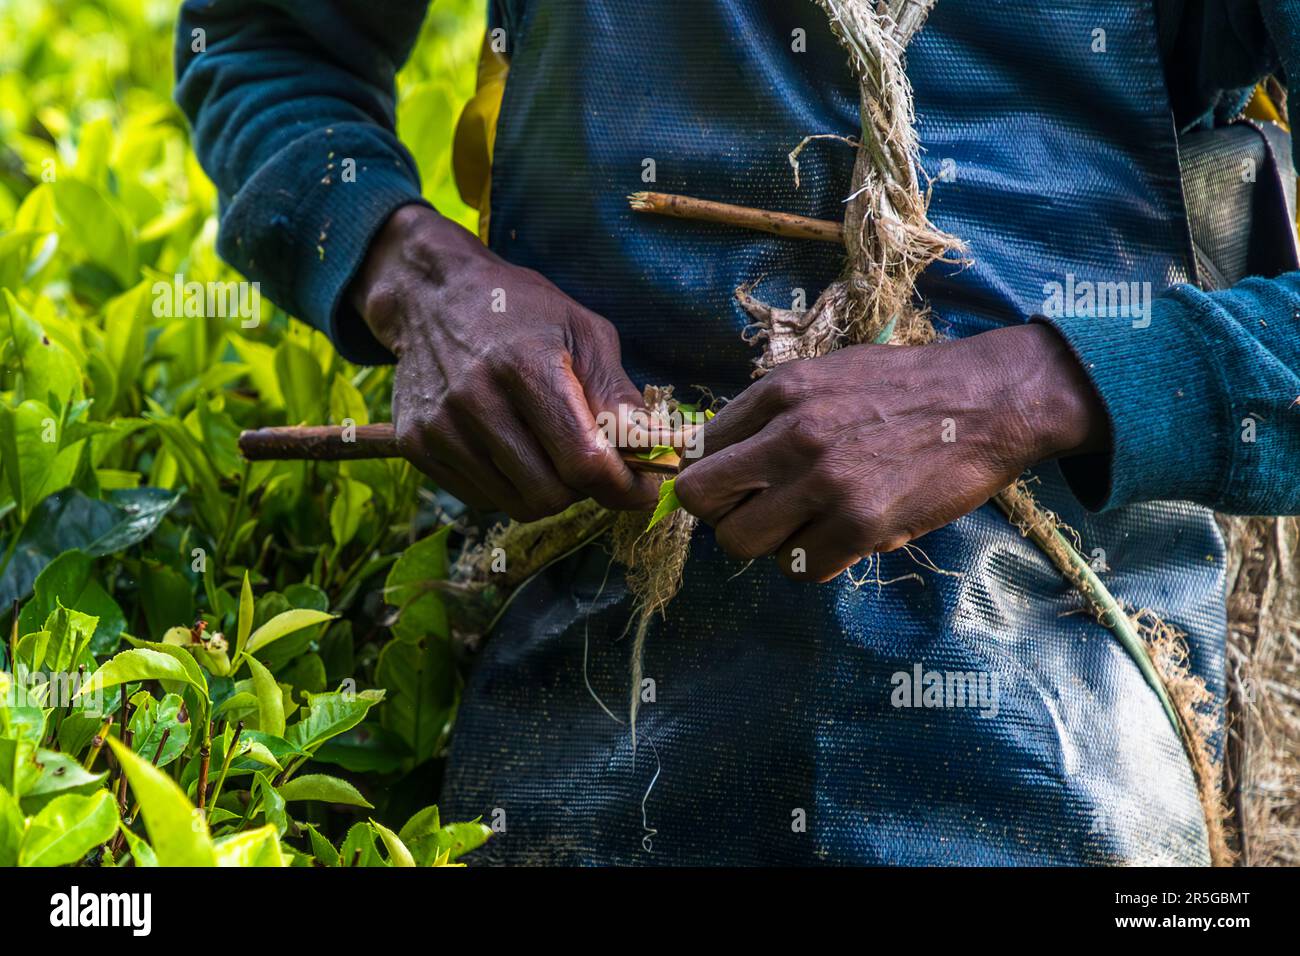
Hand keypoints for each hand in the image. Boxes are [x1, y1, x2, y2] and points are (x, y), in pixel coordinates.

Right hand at [350, 205, 657, 519]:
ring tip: (549, 447)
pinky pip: (483, 499)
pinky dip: (510, 486)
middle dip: (584, 488)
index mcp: (525, 366)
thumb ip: (618, 398)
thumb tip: (657, 453)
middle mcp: (475, 400)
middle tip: (590, 459)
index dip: (622, 485)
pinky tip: (512, 446)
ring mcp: (440, 428)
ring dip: (548, 489)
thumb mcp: (585, 333)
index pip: (582, 461)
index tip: (641, 487)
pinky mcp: (417, 447)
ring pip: (518, 505)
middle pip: (551, 494)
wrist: (432, 295)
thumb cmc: (522, 310)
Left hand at [673, 324, 1107, 580]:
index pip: (697, 452)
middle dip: (724, 515)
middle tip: (759, 515)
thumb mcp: (824, 375)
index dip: (711, 478)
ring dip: (769, 544)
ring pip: (744, 543)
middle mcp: (791, 435)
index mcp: (778, 393)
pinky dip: (815, 561)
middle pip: (703, 503)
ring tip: (805, 526)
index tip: (732, 489)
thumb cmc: (903, 387)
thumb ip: (770, 413)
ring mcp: (824, 482)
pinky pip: (802, 568)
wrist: (986, 401)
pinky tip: (841, 538)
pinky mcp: (861, 524)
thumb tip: (719, 456)